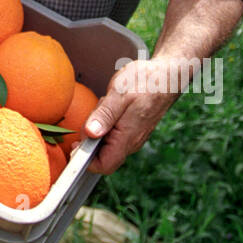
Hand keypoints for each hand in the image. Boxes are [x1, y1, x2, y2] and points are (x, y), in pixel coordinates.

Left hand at [84, 58, 180, 174]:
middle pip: (102, 155)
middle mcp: (131, 142)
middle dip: (90, 139)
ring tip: (106, 105)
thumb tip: (90, 133)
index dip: (86, 161)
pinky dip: (106, 123)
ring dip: (99, 128)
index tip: (75, 145)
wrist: (167, 76)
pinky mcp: (133, 130)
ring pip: (107, 143)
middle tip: (94, 114)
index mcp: (127, 138)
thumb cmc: (145, 82)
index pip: (105, 166)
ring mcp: (133, 137)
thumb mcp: (120, 93)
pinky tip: (111, 106)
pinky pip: (114, 134)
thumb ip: (104, 115)